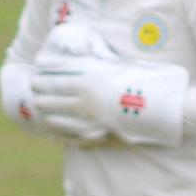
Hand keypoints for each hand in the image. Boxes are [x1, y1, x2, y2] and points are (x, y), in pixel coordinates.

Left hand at [30, 59, 188, 145]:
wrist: (162, 107)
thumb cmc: (143, 81)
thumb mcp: (118, 66)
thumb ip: (99, 64)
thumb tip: (87, 57)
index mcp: (88, 84)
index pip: (55, 84)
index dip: (41, 83)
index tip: (34, 81)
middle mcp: (85, 105)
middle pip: (52, 103)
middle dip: (41, 100)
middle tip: (35, 97)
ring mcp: (91, 124)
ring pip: (59, 123)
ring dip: (50, 118)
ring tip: (44, 114)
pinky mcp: (100, 138)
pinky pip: (74, 139)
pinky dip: (64, 136)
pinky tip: (59, 135)